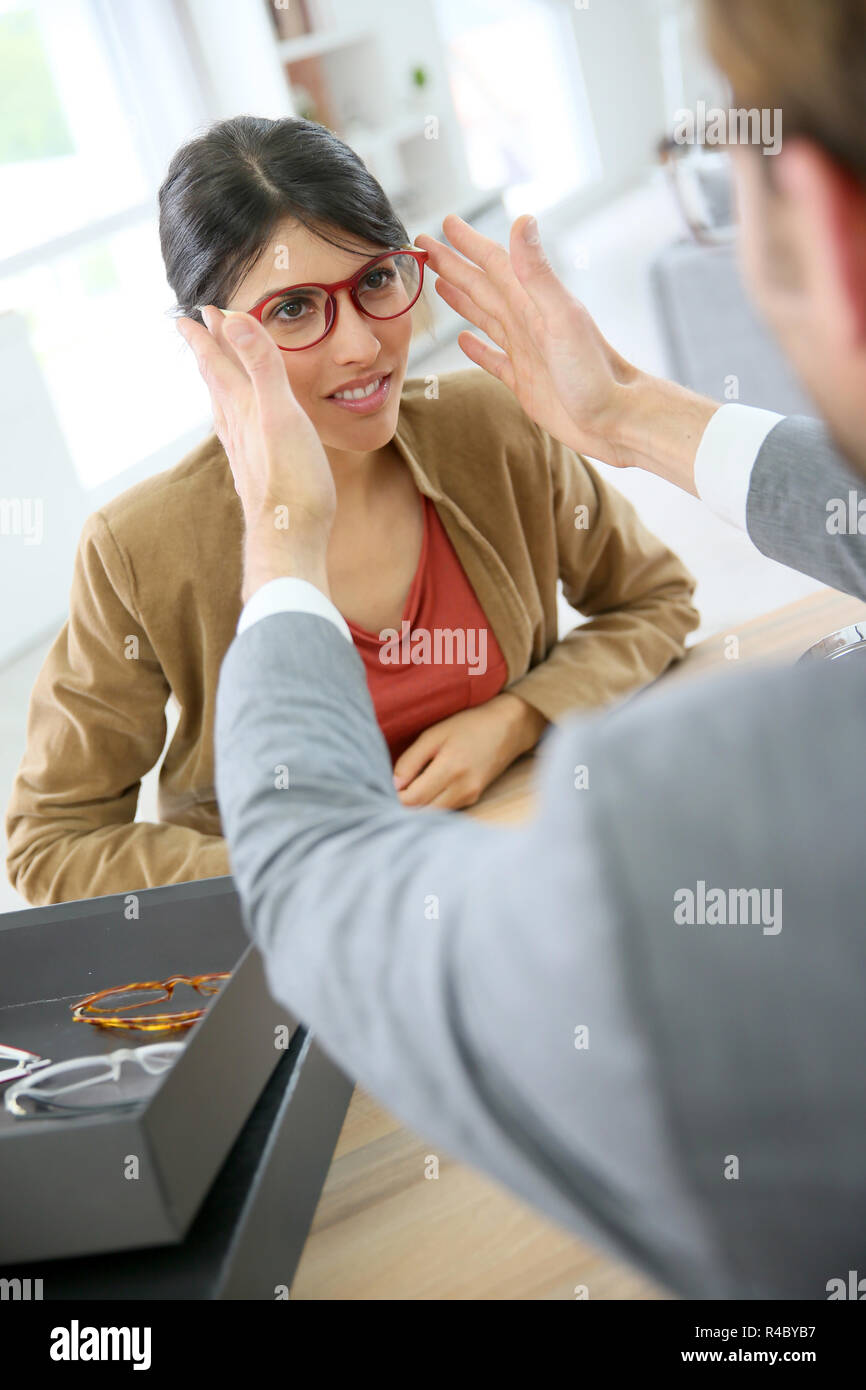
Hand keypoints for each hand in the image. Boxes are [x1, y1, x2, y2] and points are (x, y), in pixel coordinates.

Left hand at [176, 307, 335, 600]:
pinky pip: (236, 435)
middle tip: (196, 330)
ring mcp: (243, 454)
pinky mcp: (255, 475)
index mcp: (243, 408)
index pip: (218, 362)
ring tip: (212, 372)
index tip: (198, 312)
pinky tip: (236, 430)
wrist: (290, 539)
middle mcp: (236, 429)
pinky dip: (233, 418)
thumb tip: (232, 318)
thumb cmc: (293, 482)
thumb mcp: (281, 413)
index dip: (209, 335)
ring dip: (217, 384)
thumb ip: (261, 364)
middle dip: (208, 353)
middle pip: (216, 382)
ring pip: (223, 409)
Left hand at [392, 693, 547, 809]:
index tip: (386, 784)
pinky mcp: (473, 800)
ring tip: (409, 786)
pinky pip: (444, 809)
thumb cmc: (469, 725)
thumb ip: (411, 760)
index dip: (395, 796)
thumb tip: (393, 785)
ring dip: (417, 806)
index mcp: (451, 770)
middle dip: (404, 804)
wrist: (508, 727)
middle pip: (421, 812)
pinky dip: (431, 803)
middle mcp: (462, 790)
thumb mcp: (435, 734)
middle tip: (394, 788)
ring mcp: (470, 797)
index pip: (413, 799)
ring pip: (433, 814)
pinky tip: (426, 788)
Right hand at [415, 215, 714, 494]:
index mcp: (533, 303)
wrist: (616, 419)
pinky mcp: (524, 383)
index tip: (444, 223)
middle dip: (454, 264)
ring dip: (462, 298)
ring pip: (485, 316)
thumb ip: (537, 272)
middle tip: (424, 245)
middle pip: (483, 286)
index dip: (469, 244)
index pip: (494, 264)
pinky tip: (463, 340)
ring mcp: (525, 353)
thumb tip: (522, 218)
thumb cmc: (594, 372)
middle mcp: (527, 323)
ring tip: (438, 281)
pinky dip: (476, 348)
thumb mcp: (562, 317)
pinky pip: (493, 359)